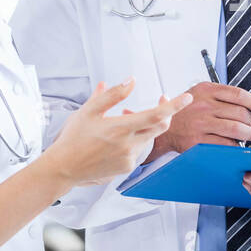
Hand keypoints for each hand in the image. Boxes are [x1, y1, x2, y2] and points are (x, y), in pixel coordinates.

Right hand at [46, 80, 191, 185]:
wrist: (63, 168)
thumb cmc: (73, 139)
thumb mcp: (89, 111)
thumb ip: (112, 95)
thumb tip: (130, 82)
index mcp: (120, 129)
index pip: (156, 115)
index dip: (174, 105)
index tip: (187, 97)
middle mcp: (128, 145)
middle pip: (159, 126)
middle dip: (164, 112)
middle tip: (160, 98)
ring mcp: (129, 159)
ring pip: (149, 137)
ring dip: (145, 125)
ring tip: (126, 117)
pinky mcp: (126, 168)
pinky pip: (139, 149)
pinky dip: (136, 139)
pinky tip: (120, 135)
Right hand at [145, 81, 250, 161]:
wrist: (163, 128)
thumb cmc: (185, 111)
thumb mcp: (203, 95)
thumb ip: (227, 95)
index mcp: (206, 90)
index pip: (238, 94)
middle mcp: (203, 105)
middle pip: (240, 113)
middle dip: (250, 121)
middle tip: (250, 125)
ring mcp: (200, 124)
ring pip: (236, 129)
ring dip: (247, 134)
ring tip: (247, 135)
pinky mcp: (198, 141)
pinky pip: (226, 144)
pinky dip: (235, 146)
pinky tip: (235, 144)